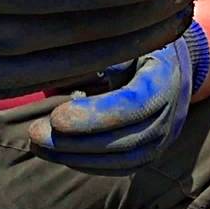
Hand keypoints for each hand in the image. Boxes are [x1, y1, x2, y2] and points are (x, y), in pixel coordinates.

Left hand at [27, 22, 209, 171]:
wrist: (174, 69)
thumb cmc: (139, 48)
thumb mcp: (127, 41)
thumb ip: (104, 54)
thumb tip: (70, 66)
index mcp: (163, 80)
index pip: (131, 106)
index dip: (93, 116)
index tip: (56, 117)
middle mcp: (169, 115)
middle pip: (123, 140)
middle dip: (75, 142)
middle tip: (35, 133)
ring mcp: (162, 140)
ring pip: (119, 160)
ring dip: (75, 157)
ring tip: (38, 145)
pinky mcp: (149, 154)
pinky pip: (118, 167)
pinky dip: (85, 164)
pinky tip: (56, 153)